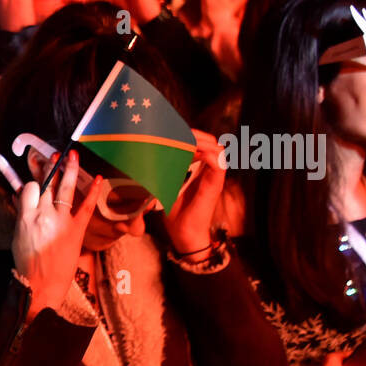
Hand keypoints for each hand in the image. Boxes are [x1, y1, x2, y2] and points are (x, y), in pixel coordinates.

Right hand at [12, 149, 101, 316]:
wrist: (41, 286)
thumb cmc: (26, 264)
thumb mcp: (17, 238)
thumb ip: (22, 216)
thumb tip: (22, 199)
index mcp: (26, 218)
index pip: (29, 188)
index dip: (32, 183)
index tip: (35, 184)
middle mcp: (43, 216)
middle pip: (47, 184)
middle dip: (50, 167)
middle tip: (53, 155)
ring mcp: (61, 222)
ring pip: (64, 189)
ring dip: (69, 169)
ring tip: (73, 156)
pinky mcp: (76, 230)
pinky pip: (86, 207)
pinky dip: (93, 192)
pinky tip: (99, 179)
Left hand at [163, 129, 226, 256]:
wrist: (184, 234)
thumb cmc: (175, 213)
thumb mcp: (167, 186)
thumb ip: (165, 171)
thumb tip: (148, 158)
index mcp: (200, 169)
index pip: (201, 143)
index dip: (188, 135)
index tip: (170, 131)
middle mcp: (210, 171)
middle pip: (209, 142)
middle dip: (193, 134)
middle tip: (174, 131)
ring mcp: (214, 177)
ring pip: (215, 149)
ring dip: (200, 141)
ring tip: (183, 139)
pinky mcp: (215, 185)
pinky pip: (217, 164)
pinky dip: (206, 155)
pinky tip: (191, 152)